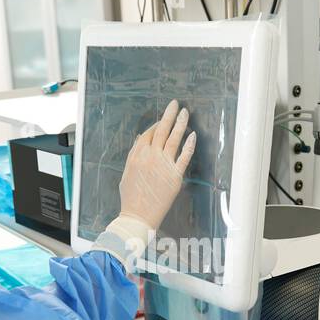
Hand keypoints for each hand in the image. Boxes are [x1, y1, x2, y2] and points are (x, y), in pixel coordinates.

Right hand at [117, 99, 195, 230]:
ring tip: (185, 113)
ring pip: (174, 138)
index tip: (163, 119)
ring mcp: (163, 165)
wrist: (138, 216)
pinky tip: (193, 135)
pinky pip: (184, 156)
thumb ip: (134, 154)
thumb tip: (140, 138)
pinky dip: (189, 145)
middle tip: (175, 103)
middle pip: (161, 130)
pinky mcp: (175, 175)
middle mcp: (150, 156)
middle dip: (169, 115)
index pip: (148, 133)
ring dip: (180, 123)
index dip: (156, 124)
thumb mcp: (127, 172)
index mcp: (136, 155)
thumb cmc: (131, 197)